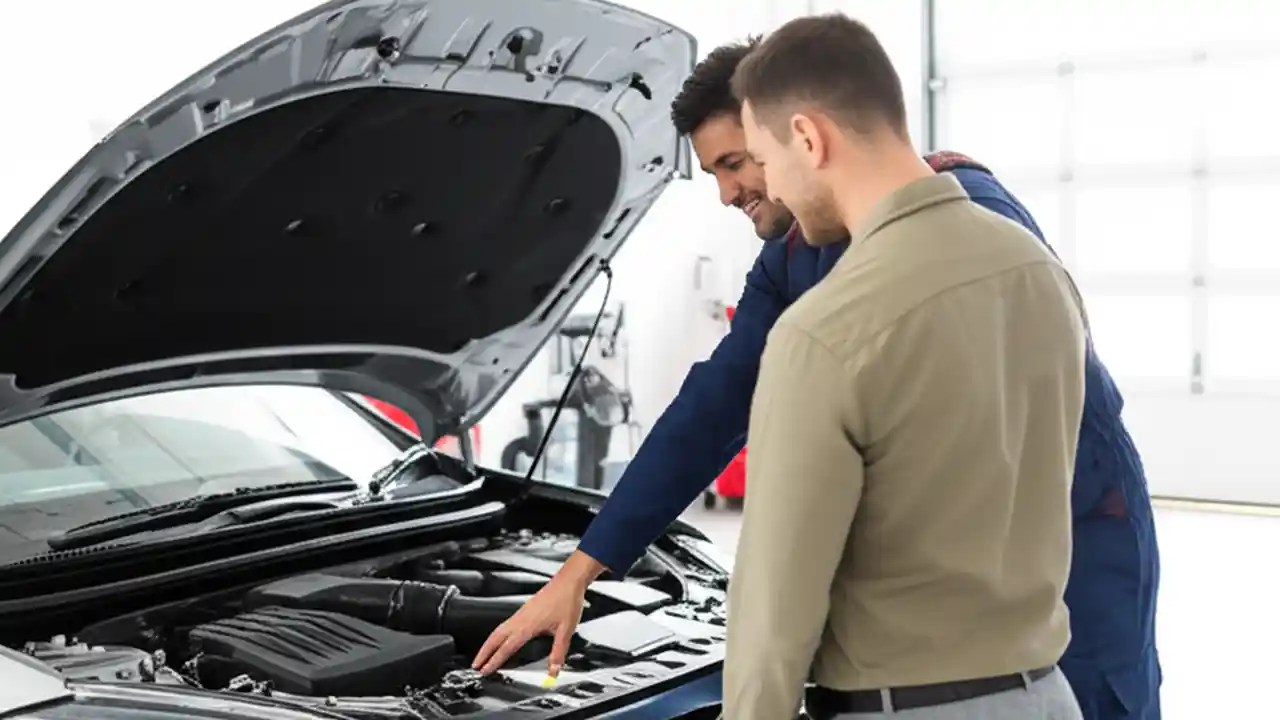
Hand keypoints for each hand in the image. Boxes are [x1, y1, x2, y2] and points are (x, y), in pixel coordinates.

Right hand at [471, 550, 603, 675]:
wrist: (569, 581)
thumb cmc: (567, 601)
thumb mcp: (566, 631)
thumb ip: (558, 653)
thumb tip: (553, 671)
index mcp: (527, 626)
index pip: (506, 647)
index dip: (494, 661)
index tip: (485, 670)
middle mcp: (520, 619)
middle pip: (495, 637)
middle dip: (484, 651)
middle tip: (476, 664)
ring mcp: (521, 613)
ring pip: (499, 629)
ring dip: (489, 643)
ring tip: (484, 654)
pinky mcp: (525, 609)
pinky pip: (505, 624)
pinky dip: (498, 634)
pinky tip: (501, 638)